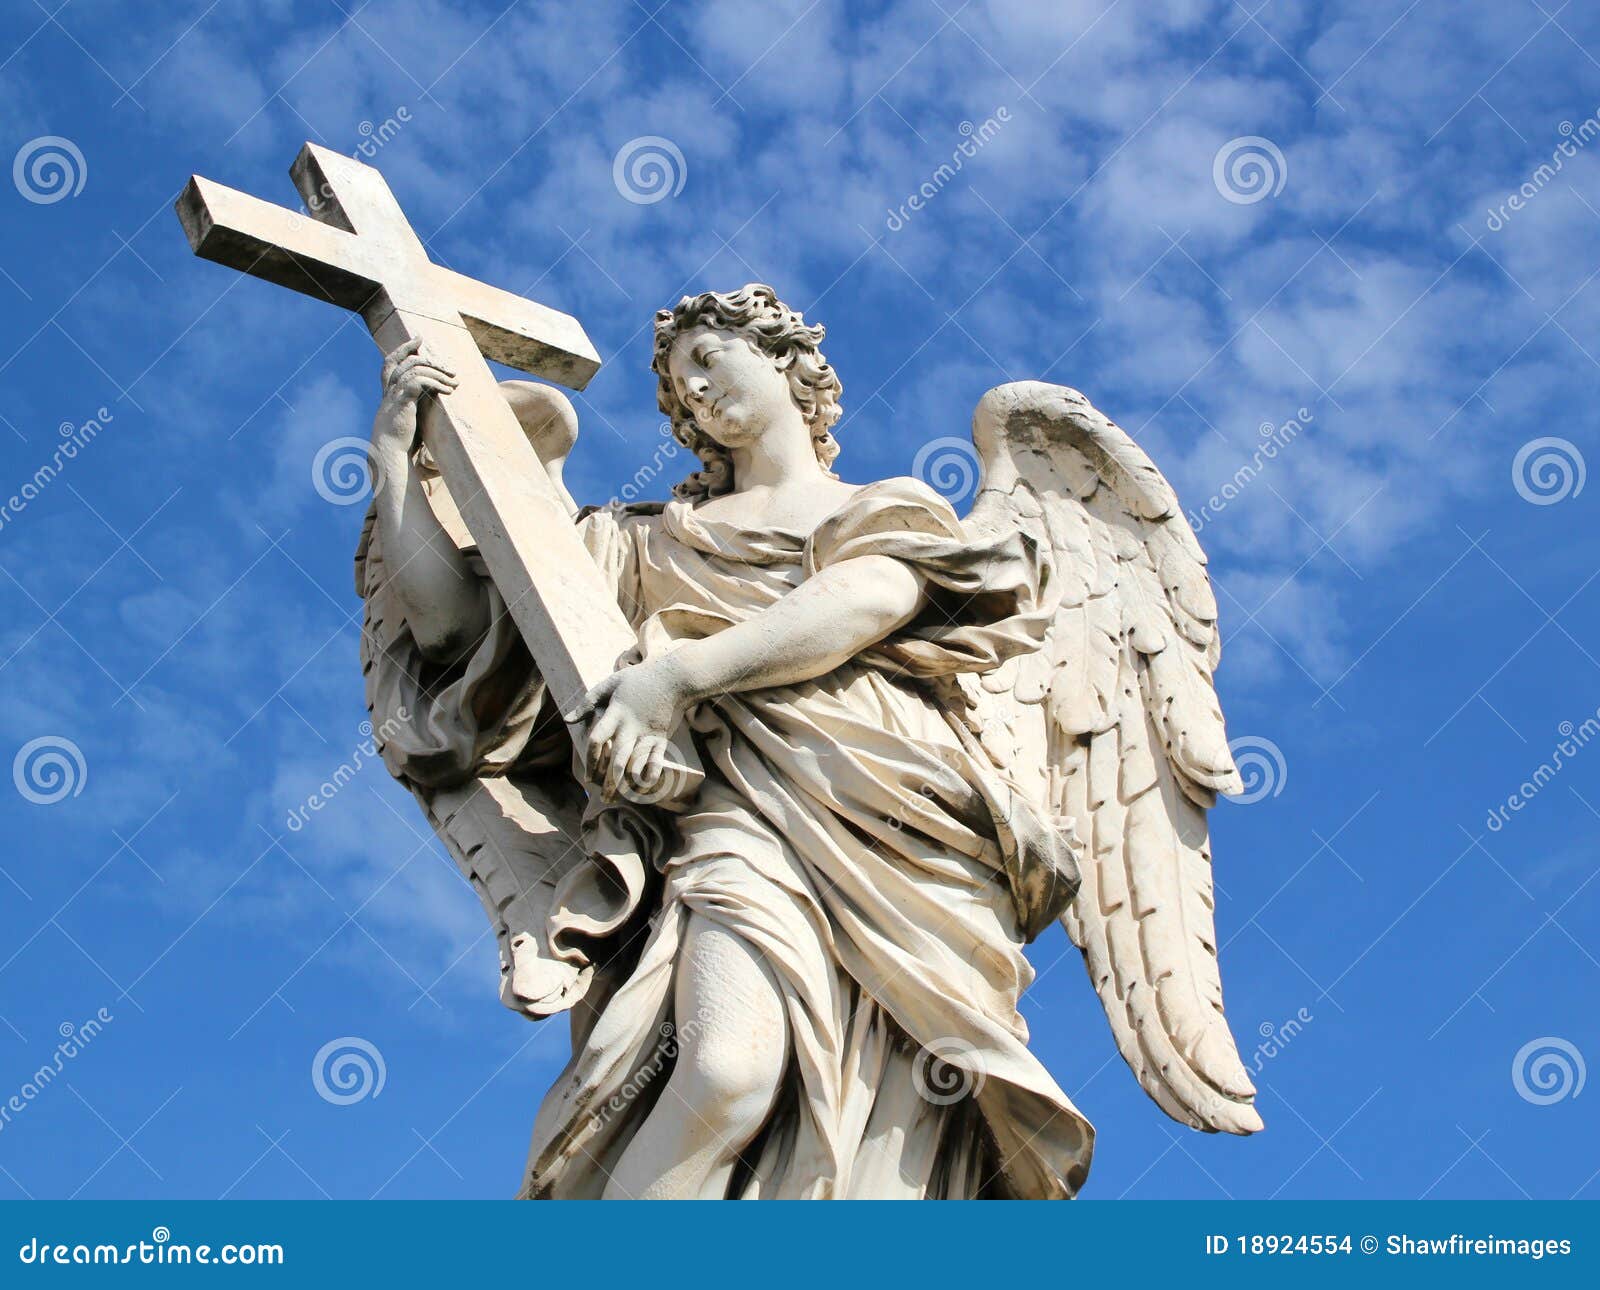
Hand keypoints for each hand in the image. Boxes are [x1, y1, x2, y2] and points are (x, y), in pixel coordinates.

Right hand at [372, 337, 458, 452]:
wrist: (389, 452)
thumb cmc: (401, 440)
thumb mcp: (410, 417)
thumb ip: (417, 403)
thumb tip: (435, 394)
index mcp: (389, 391)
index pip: (392, 361)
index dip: (404, 347)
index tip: (418, 339)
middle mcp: (389, 389)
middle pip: (406, 361)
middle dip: (429, 359)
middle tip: (450, 368)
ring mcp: (394, 394)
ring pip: (415, 368)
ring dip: (438, 373)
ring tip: (455, 382)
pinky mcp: (402, 401)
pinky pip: (419, 381)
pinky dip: (436, 382)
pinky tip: (449, 391)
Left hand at [578, 655, 692, 800]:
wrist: (674, 679)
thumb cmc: (638, 680)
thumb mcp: (610, 685)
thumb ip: (588, 702)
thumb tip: (568, 719)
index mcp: (616, 714)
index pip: (597, 739)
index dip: (591, 760)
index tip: (588, 777)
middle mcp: (631, 727)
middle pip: (617, 760)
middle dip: (609, 783)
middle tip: (603, 799)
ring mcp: (648, 734)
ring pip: (636, 764)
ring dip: (626, 784)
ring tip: (617, 798)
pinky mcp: (662, 738)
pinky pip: (656, 762)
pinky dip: (649, 777)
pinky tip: (641, 788)